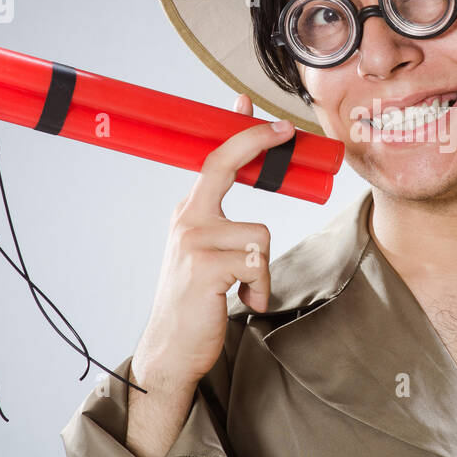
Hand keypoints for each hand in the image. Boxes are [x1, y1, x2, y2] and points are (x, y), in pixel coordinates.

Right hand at [132, 93, 291, 403]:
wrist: (171, 349)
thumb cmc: (196, 301)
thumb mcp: (204, 255)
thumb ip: (220, 229)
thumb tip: (249, 216)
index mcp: (188, 215)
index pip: (213, 161)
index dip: (236, 131)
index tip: (251, 107)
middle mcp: (187, 221)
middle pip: (225, 165)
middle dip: (256, 142)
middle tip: (285, 131)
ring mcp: (194, 243)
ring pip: (261, 235)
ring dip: (262, 270)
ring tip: (243, 289)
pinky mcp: (207, 269)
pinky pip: (258, 266)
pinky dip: (259, 289)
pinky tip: (242, 300)